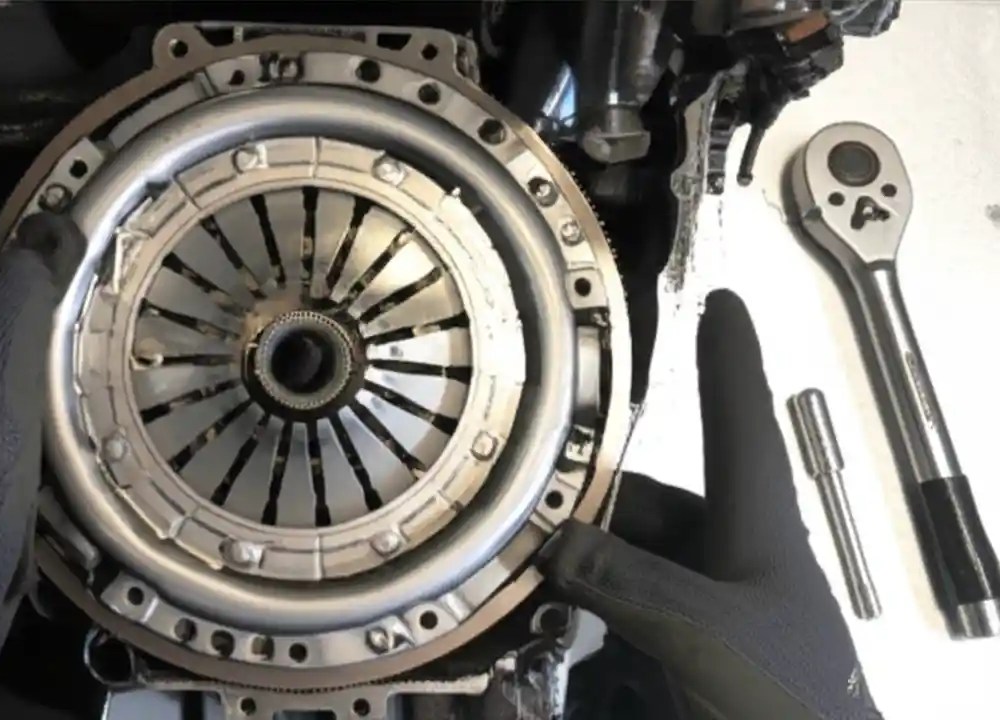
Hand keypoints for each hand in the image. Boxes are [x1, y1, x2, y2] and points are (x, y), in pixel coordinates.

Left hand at [0, 214, 82, 714]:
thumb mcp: (7, 320)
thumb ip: (32, 268)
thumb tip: (56, 225)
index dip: (29, 277)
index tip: (68, 291)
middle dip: (27, 345)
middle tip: (69, 354)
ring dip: (24, 400)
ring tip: (56, 409)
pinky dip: (14, 443)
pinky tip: (35, 455)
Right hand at [544, 290, 880, 719]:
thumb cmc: (785, 707)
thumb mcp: (711, 635)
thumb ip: (636, 583)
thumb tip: (557, 542)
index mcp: (757, 534)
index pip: (741, 424)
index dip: (730, 359)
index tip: (721, 302)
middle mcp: (723, 566)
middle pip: (641, 506)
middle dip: (579, 499)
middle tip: (514, 490)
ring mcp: (696, 619)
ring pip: (614, 572)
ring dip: (560, 573)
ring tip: (498, 570)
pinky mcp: (671, 665)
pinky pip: (605, 630)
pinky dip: (563, 630)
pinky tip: (518, 642)